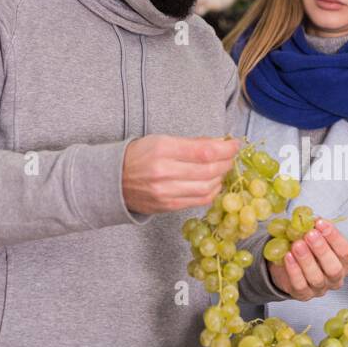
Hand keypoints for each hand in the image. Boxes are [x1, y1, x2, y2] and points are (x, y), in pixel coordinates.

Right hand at [122, 135, 239, 214]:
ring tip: (223, 169)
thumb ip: (190, 143)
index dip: (225, 148)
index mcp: (162, 149)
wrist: (113, 181)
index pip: (203, 151)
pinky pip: (198, 201)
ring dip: (221, 178)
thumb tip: (218, 143)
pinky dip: (212, 192)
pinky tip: (214, 183)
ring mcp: (166, 192)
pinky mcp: (168, 206)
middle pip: (208, 170)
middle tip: (231, 157)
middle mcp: (164, 172)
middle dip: (226, 162)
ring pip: (207, 187)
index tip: (234, 144)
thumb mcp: (160, 140)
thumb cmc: (137, 156)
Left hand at [268, 218, 347, 300]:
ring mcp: (321, 289)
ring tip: (297, 244)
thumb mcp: (313, 237)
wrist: (289, 266)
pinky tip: (288, 256)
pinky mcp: (304, 295)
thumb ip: (315, 228)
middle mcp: (336, 278)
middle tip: (310, 234)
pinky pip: (300, 285)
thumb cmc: (308, 249)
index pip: (345, 251)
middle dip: (322, 250)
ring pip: (317, 278)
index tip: (321, 223)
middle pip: (334, 268)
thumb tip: (312, 218)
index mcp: (345, 263)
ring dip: (306, 260)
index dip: (334, 237)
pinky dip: (294, 270)